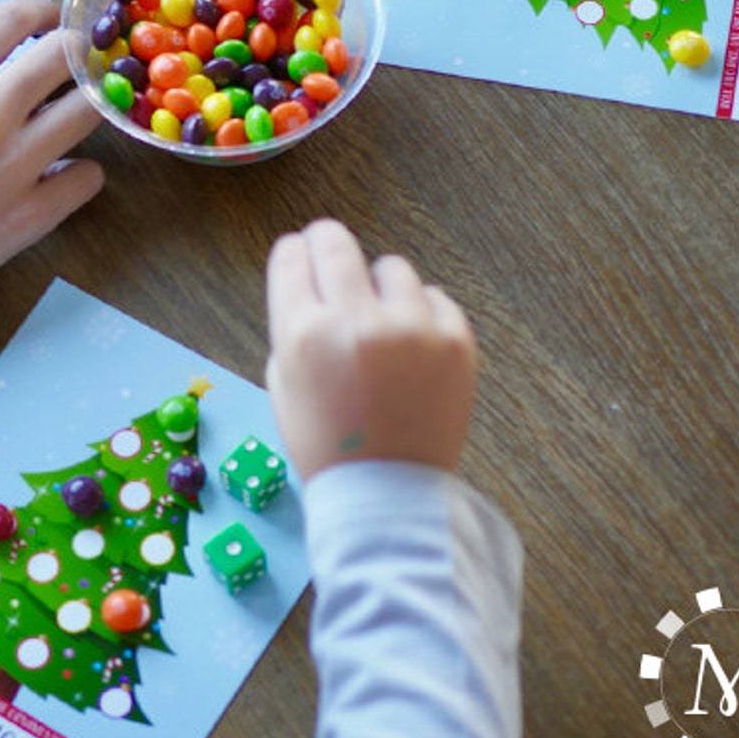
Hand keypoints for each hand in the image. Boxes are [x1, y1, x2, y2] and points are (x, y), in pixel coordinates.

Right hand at [0, 0, 104, 277]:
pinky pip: (87, 178)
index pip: (12, 18)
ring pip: (88, 110)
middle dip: (79, 50)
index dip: (43, 11)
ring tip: (78, 112)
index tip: (52, 19)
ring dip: (89, 105)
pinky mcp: (30, 216)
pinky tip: (66, 175)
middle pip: (63, 54)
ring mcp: (13, 165)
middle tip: (81, 60)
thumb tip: (1, 67)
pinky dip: (82, 173)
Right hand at [265, 220, 475, 480]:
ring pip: (391, 268)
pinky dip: (421, 314)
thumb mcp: (282, 384)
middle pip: (336, 243)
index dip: (293, 253)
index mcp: (304, 334)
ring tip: (381, 320)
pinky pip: (435, 298)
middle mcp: (357, 321)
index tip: (299, 255)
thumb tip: (309, 283)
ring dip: (380, 287)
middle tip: (330, 252)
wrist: (388, 494)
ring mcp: (412, 328)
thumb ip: (293, 326)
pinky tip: (412, 344)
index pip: (292, 258)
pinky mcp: (456, 340)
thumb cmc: (326, 443)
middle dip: (327, 243)